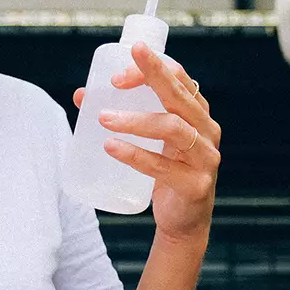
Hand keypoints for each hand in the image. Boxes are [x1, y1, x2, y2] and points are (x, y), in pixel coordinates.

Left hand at [73, 43, 219, 239]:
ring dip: (135, 121)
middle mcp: (207, 130)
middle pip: (179, 96)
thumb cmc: (165, 171)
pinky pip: (163, 167)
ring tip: (103, 119)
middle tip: (115, 78)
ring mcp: (206, 158)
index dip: (153, 68)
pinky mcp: (196, 185)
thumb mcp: (149, 139)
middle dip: (150, 78)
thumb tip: (82, 95)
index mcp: (197, 113)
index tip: (117, 74)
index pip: (180, 79)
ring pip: (172, 128)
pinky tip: (112, 147)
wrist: (184, 221)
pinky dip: (136, 155)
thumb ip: (124, 115)